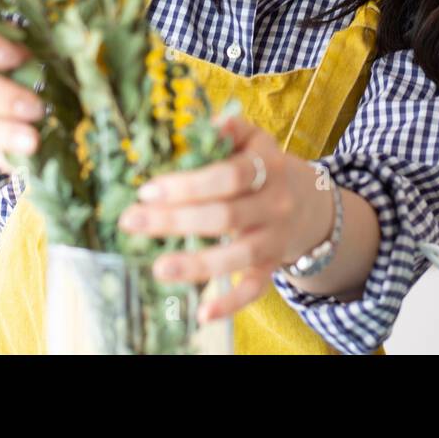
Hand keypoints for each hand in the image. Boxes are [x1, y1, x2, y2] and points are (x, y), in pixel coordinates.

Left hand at [116, 115, 332, 323]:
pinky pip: (254, 289)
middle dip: (175, 220)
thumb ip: (229, 129)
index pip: (229, 176)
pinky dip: (231, 303)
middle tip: (131, 222)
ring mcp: (274, 237)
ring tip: (158, 267)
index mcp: (267, 165)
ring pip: (238, 256)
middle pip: (225, 217)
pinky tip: (202, 313)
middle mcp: (274, 202)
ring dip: (196, 264)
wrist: (307, 201)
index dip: (188, 185)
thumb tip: (206, 124)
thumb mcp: (252, 139)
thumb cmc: (261, 166)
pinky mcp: (272, 265)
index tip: (147, 190)